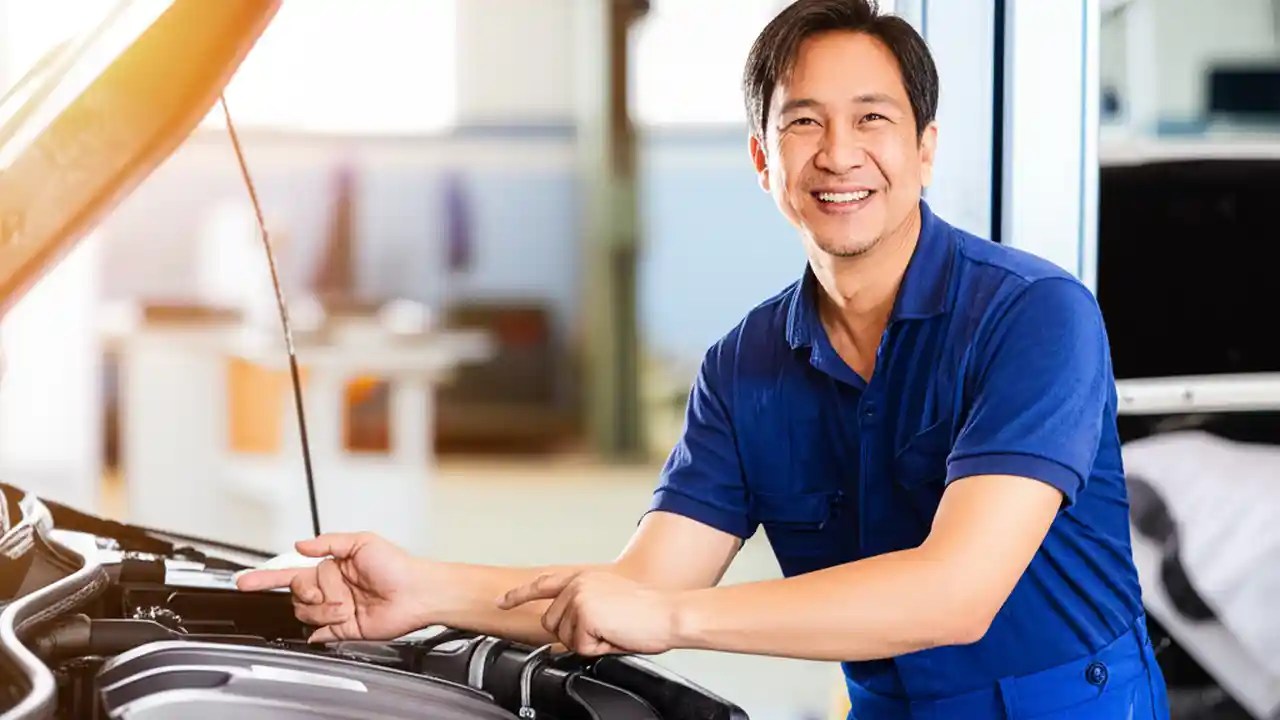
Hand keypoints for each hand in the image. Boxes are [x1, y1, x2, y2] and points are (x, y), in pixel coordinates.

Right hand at [235, 532, 430, 642]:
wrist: (417, 593)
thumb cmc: (397, 565)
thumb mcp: (362, 542)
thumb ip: (329, 542)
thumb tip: (300, 544)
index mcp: (331, 567)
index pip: (290, 572)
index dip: (265, 577)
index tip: (244, 581)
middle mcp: (330, 589)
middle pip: (297, 593)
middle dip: (314, 591)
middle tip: (337, 590)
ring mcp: (335, 610)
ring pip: (306, 613)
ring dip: (327, 607)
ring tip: (350, 604)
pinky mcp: (343, 629)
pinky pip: (320, 633)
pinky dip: (324, 629)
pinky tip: (336, 621)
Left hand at [496, 571, 679, 655]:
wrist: (669, 613)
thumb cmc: (647, 613)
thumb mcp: (608, 605)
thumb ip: (580, 613)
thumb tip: (557, 639)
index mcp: (584, 577)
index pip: (543, 583)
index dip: (519, 594)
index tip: (501, 601)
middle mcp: (578, 583)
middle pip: (552, 624)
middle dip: (575, 635)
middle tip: (606, 630)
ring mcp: (579, 597)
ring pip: (565, 638)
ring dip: (589, 642)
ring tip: (614, 630)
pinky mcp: (584, 613)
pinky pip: (580, 647)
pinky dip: (598, 648)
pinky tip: (615, 635)